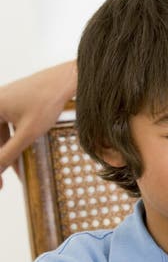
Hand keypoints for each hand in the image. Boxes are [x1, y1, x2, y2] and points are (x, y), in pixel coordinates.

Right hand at [0, 62, 76, 189]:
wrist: (66, 79)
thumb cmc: (47, 101)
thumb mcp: (27, 133)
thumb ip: (8, 154)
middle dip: (1, 160)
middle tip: (3, 183)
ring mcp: (4, 101)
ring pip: (0, 133)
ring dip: (7, 152)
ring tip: (17, 170)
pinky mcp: (14, 102)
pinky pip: (8, 126)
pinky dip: (14, 141)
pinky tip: (23, 155)